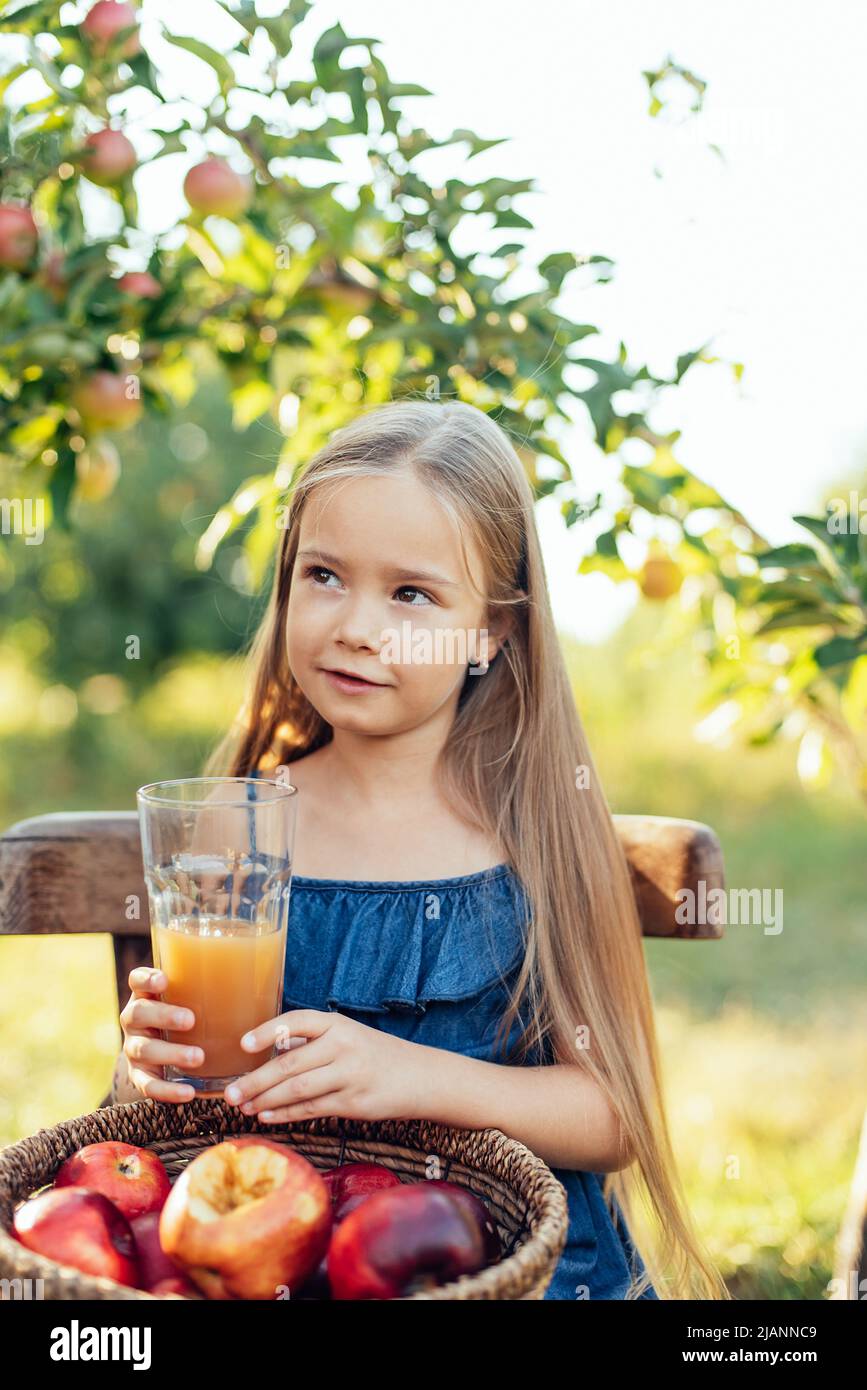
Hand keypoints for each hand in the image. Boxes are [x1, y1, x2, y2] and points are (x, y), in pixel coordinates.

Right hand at [119, 967, 203, 1102]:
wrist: (163, 1054)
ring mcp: (134, 1048)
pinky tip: (188, 1094)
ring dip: (171, 1053)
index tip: (164, 979)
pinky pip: (148, 1085)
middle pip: (138, 1013)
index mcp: (147, 995)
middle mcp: (135, 1020)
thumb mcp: (194, 998)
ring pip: (143, 1049)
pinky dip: (168, 1091)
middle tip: (191, 1020)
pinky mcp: (139, 1076)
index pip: (137, 980)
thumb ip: (214, 987)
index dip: (146, 978)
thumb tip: (266, 973)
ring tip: (198, 1057)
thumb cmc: (190, 1014)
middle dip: (163, 1016)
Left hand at [222, 1009, 425, 1124]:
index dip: (268, 1031)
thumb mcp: (346, 1036)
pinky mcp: (353, 1102)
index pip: (296, 1022)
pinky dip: (285, 1114)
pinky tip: (266, 1116)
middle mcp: (343, 1046)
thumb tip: (267, 1053)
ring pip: (298, 1090)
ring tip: (243, 1107)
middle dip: (255, 1080)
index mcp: (337, 1024)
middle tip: (230, 1093)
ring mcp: (349, 1074)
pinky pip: (312, 1109)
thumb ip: (312, 1042)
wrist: (418, 1076)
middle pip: (290, 1064)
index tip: (243, 1044)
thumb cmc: (373, 1054)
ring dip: (266, 1101)